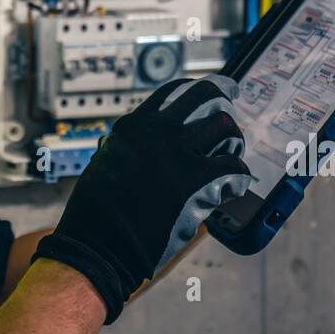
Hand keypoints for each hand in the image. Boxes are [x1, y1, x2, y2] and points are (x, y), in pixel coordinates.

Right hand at [32, 75, 254, 323]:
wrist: (100, 244)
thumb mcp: (107, 162)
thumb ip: (131, 147)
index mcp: (136, 125)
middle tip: (229, 128)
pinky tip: (229, 191)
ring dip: (233, 145)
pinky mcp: (196, 183)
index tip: (221, 90)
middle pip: (208, 97)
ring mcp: (179, 154)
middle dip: (224, 109)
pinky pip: (235, 169)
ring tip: (228, 161)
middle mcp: (158, 131)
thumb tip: (146, 144)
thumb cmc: (97, 211)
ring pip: (227, 129)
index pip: (177, 91)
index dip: (205, 89)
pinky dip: (237, 181)